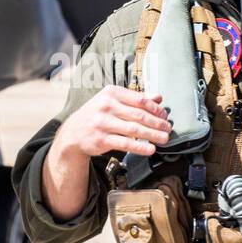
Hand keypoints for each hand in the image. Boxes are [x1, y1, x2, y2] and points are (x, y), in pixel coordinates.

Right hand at [53, 85, 170, 160]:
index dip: (155, 108)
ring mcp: (103, 123)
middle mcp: (106, 106)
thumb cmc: (96, 115)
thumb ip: (135, 99)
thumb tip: (158, 97)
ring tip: (164, 138)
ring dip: (152, 134)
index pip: (139, 99)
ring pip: (134, 129)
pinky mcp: (102, 139)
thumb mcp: (112, 101)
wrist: (73, 132)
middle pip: (139, 115)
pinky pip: (125, 143)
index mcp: (111, 93)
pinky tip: (150, 149)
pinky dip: (140, 147)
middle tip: (168, 128)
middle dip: (157, 122)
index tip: (165, 115)